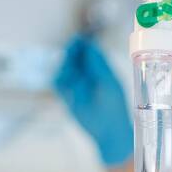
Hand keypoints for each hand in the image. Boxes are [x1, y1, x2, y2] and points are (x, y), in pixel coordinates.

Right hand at [52, 33, 134, 166]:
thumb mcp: (109, 82)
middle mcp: (85, 73)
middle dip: (70, 54)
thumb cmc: (114, 106)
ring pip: (63, 67)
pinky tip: (65, 83)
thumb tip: (87, 44)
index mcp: (98, 67)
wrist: (109, 130)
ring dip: (64, 67)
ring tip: (72, 75)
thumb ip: (98, 64)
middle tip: (71, 56)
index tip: (76, 42)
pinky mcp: (66, 96)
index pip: (85, 49)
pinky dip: (59, 80)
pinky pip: (57, 83)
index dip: (79, 44)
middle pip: (72, 55)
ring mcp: (75, 84)